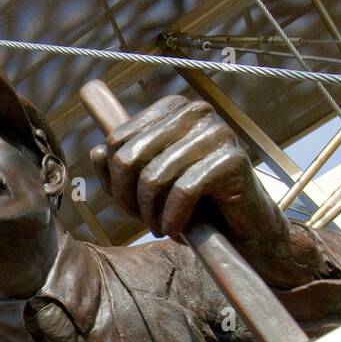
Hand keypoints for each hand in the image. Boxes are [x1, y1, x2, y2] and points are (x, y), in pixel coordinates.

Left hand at [90, 95, 282, 243]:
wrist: (243, 232)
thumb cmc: (194, 207)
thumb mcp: (146, 188)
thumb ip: (119, 168)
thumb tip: (97, 152)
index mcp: (172, 109)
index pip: (116, 141)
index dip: (115, 181)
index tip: (130, 205)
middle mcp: (195, 112)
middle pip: (129, 158)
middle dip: (129, 199)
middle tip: (144, 221)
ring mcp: (216, 132)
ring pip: (153, 176)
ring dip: (151, 214)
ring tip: (162, 227)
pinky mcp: (231, 160)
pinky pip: (183, 191)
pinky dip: (172, 218)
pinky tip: (177, 230)